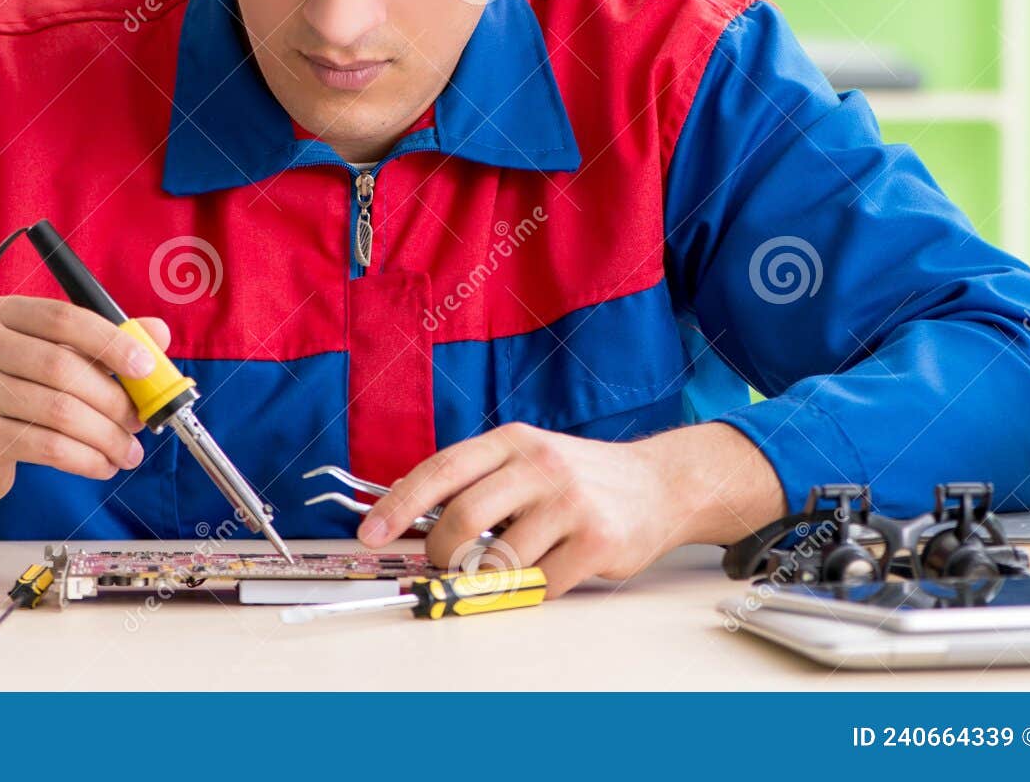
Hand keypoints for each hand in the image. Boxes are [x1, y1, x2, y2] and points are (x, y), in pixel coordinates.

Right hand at [0, 296, 165, 531]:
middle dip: (115, 399)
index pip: (65, 318)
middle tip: (141, 421)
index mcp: (2, 313)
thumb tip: (157, 333)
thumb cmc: (8, 395)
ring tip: (127, 451)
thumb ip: (99, 343)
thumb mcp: (48, 358)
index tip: (147, 367)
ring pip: (60, 411)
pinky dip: (86, 459)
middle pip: (65, 368)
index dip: (112, 341)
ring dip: (106, 436)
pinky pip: (47, 446)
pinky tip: (102, 465)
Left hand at [355, 422, 784, 596]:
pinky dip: (530, 590)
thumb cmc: (579, 477)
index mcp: (512, 441)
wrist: (659, 484)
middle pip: (462, 517)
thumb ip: (478, 480)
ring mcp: (570, 502)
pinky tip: (545, 571)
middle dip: (440, 552)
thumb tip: (409, 515)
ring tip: (499, 569)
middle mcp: (540, 464)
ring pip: (499, 558)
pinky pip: (541, 583)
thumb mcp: (527, 457)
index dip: (399, 505)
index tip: (370, 534)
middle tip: (439, 567)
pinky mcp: (598, 541)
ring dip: (487, 577)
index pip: (441, 470)